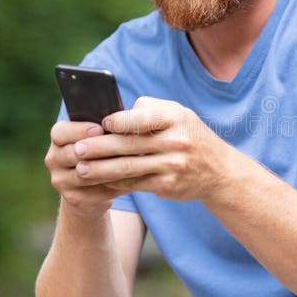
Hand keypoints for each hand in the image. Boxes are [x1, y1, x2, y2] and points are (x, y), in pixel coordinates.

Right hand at [44, 119, 123, 215]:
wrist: (93, 189)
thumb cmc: (102, 152)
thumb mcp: (100, 137)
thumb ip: (105, 128)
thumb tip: (124, 118)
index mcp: (58, 138)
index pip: (60, 132)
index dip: (79, 130)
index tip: (100, 129)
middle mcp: (53, 159)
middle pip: (70, 154)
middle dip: (95, 150)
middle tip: (118, 146)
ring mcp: (60, 180)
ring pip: (84, 174)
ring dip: (109, 168)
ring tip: (132, 162)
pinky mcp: (73, 199)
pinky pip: (94, 192)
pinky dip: (114, 185)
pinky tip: (131, 179)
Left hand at [71, 97, 231, 201]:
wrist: (219, 170)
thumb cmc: (189, 134)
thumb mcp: (178, 114)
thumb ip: (148, 110)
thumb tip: (113, 114)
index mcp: (174, 117)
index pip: (143, 118)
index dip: (119, 121)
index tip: (100, 124)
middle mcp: (175, 141)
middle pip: (130, 145)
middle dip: (100, 148)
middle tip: (77, 150)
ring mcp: (172, 165)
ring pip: (128, 168)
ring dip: (101, 170)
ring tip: (80, 169)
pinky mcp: (167, 186)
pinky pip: (135, 184)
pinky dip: (115, 184)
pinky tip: (99, 182)